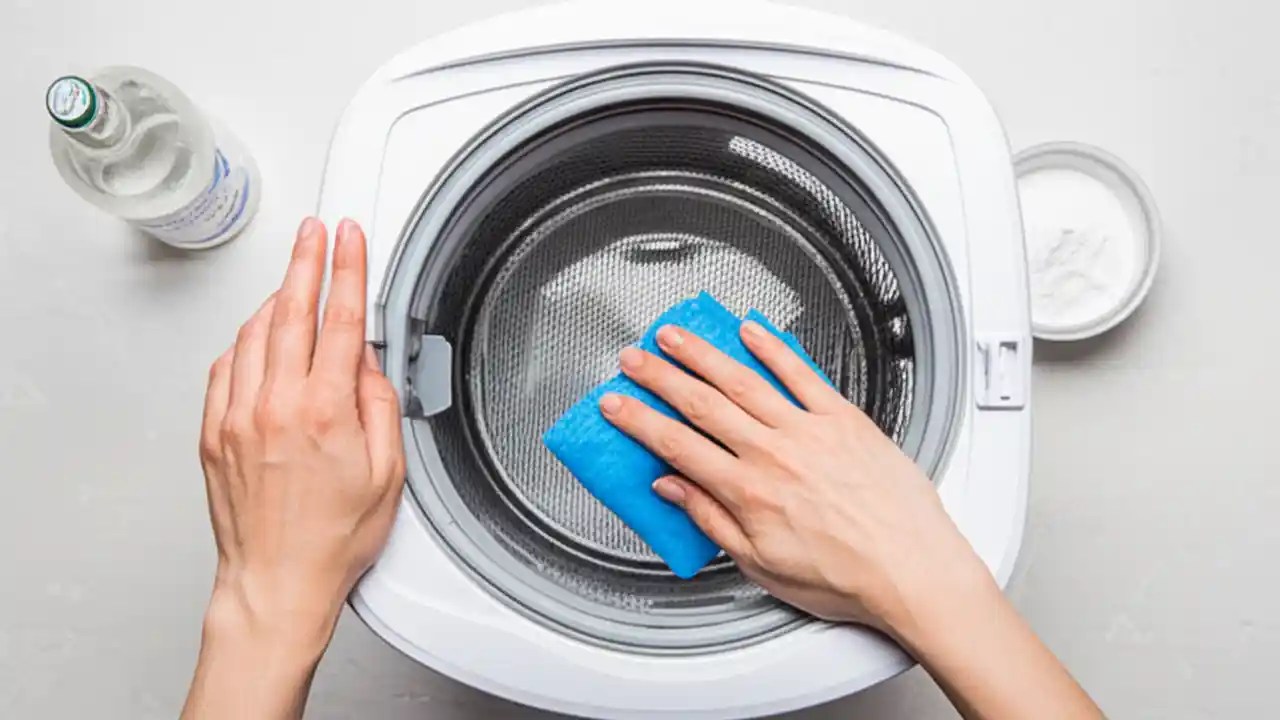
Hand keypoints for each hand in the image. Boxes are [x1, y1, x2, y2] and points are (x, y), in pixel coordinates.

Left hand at [184, 218, 404, 719]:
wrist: (276, 582)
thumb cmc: (333, 539)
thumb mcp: (387, 473)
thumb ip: (379, 405)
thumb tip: (368, 362)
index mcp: (324, 411)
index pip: (338, 320)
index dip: (346, 269)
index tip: (348, 238)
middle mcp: (275, 406)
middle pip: (289, 310)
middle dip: (305, 261)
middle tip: (315, 232)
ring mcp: (237, 417)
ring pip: (252, 333)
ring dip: (274, 300)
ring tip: (292, 285)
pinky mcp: (213, 433)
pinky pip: (225, 367)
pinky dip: (243, 341)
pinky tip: (258, 339)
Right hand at [602, 322, 1100, 718]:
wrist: (912, 570)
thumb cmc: (847, 576)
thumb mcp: (762, 565)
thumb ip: (712, 520)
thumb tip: (673, 491)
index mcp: (748, 492)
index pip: (677, 445)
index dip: (639, 421)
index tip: (616, 405)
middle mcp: (773, 453)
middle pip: (701, 403)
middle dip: (659, 377)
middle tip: (633, 360)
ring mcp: (808, 429)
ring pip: (742, 379)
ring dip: (703, 354)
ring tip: (675, 336)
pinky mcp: (843, 418)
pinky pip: (801, 373)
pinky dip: (773, 348)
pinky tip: (750, 332)